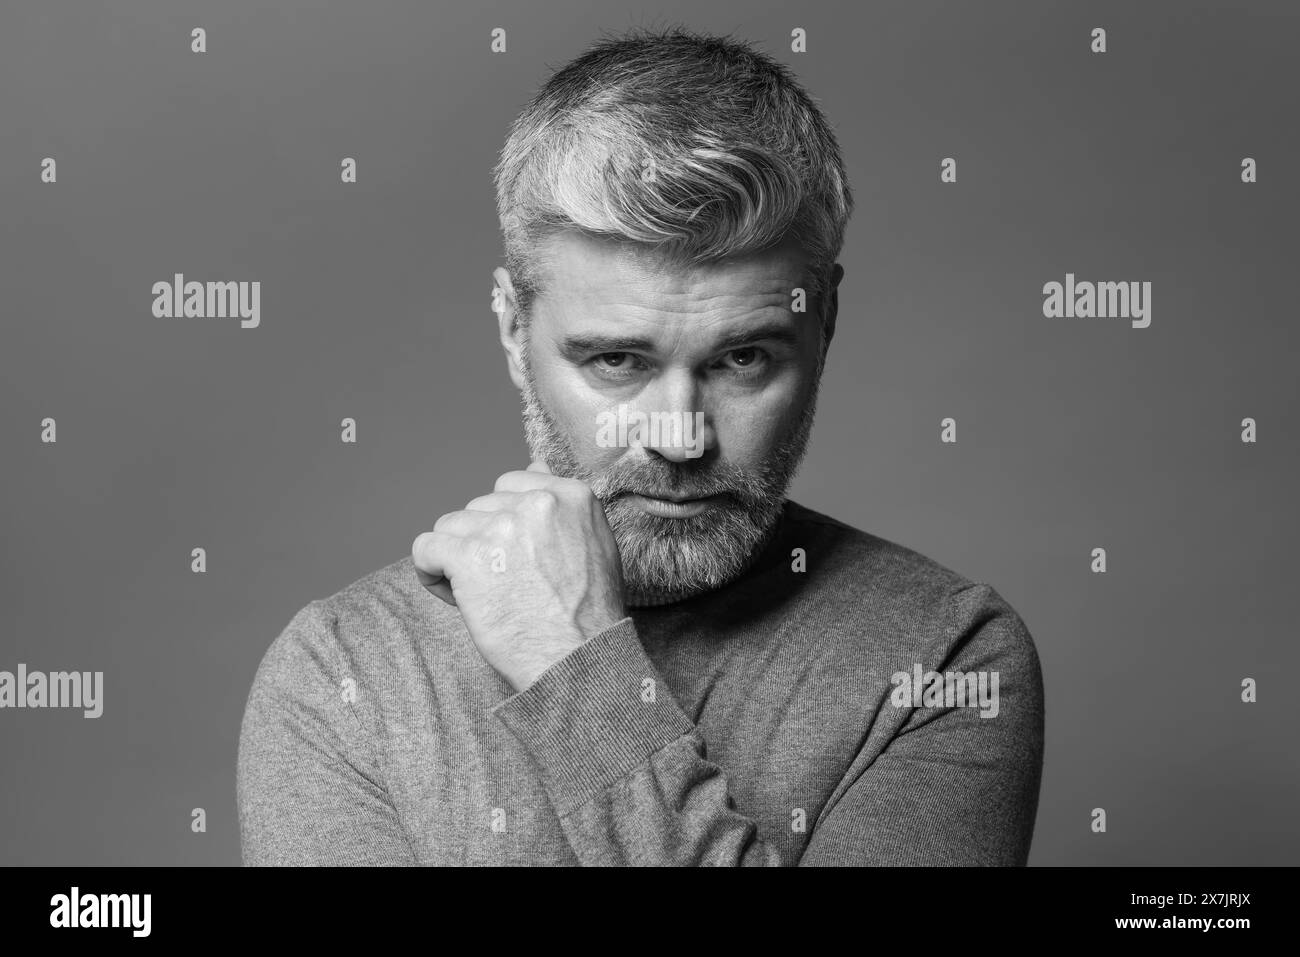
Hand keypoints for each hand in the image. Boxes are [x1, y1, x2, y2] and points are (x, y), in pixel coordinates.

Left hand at [411, 461, 627, 691]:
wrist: (578, 658)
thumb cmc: (587, 612)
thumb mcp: (594, 544)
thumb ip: (562, 507)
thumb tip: (533, 466)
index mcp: (571, 495)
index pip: (511, 486)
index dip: (505, 523)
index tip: (515, 556)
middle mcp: (537, 502)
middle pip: (479, 506)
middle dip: (481, 542)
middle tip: (502, 583)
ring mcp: (501, 527)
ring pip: (451, 525)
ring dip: (457, 558)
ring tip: (482, 594)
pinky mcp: (469, 556)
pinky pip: (426, 548)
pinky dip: (431, 571)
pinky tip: (453, 594)